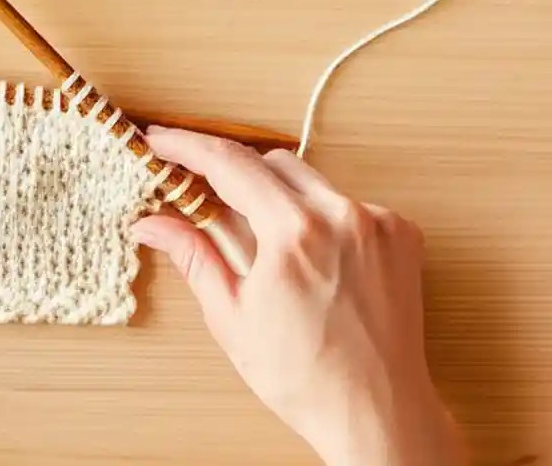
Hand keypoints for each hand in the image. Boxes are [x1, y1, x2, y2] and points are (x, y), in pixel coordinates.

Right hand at [131, 127, 464, 465]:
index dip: (187, 146)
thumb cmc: (304, 376)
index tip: (160, 140)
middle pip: (268, 161)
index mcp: (293, 234)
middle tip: (197, 189)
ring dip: (274, 193)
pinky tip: (304, 253)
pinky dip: (316, 215)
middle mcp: (341, 216)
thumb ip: (193, 255)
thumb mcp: (231, 316)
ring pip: (310, 179)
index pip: (229, 164)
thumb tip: (150, 224)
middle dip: (229, 170)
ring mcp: (378, 223)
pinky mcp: (401, 235)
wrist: (376, 411)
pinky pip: (345, 203)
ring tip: (255, 233)